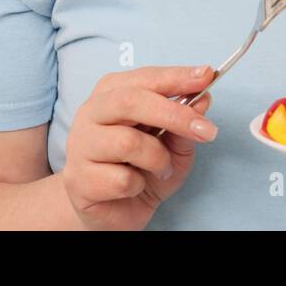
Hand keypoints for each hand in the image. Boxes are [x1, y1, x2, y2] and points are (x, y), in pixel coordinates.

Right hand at [63, 64, 217, 229]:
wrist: (116, 210)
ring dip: (158, 159)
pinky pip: (121, 179)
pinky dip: (139, 185)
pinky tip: (134, 186)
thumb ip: (185, 121)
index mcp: (113, 93)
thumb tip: (203, 98)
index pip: (146, 77)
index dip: (177, 77)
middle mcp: (92, 113)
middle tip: (206, 130)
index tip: (207, 75)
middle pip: (131, 101)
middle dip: (174, 114)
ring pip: (128, 143)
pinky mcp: (79, 179)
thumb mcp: (174, 143)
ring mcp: (80, 145)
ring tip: (161, 169)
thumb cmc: (143, 168)